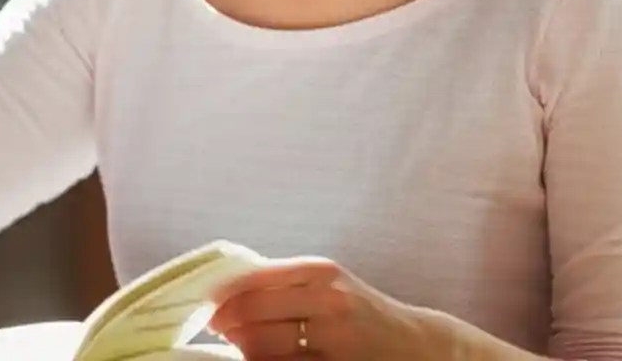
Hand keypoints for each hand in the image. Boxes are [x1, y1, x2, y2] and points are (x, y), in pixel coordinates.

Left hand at [206, 257, 433, 360]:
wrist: (416, 344)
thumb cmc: (361, 311)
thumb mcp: (328, 283)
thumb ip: (283, 282)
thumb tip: (223, 288)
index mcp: (319, 271)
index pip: (251, 280)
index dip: (220, 296)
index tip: (205, 304)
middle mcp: (327, 300)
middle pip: (251, 316)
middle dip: (225, 325)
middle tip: (217, 329)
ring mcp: (335, 338)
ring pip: (262, 348)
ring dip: (241, 350)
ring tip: (238, 347)